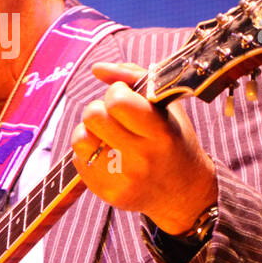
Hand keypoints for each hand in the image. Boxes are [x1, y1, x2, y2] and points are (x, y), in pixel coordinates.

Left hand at [71, 62, 218, 233]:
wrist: (183, 192)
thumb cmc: (173, 140)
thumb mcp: (166, 105)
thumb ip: (134, 77)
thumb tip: (97, 68)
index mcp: (161, 134)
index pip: (118, 101)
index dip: (117, 92)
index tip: (127, 97)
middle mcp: (142, 159)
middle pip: (93, 117)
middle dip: (100, 109)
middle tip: (114, 117)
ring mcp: (123, 179)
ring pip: (80, 138)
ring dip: (90, 131)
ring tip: (107, 135)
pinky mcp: (107, 193)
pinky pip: (78, 159)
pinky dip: (89, 152)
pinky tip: (108, 154)